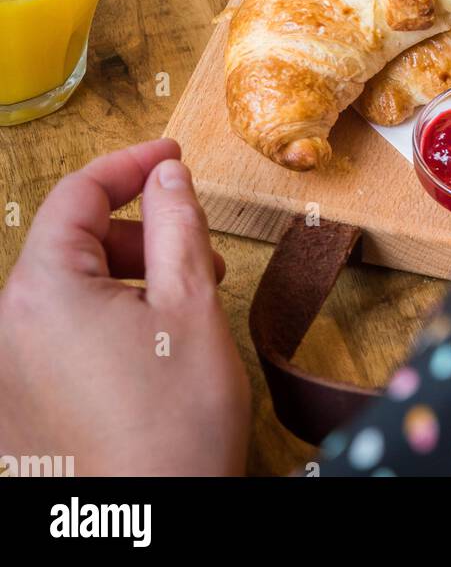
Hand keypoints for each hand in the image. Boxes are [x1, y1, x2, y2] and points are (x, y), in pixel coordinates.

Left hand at [0, 140, 249, 476]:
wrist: (151, 527)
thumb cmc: (172, 425)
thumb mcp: (191, 303)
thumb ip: (177, 224)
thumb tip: (166, 175)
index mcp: (44, 290)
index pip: (78, 193)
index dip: (130, 164)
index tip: (171, 156)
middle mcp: (10, 325)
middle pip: (73, 240)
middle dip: (140, 233)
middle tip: (198, 249)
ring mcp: (9, 370)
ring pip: (70, 288)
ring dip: (128, 277)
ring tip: (185, 305)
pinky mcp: (20, 406)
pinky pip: (59, 333)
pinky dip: (105, 318)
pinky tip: (154, 344)